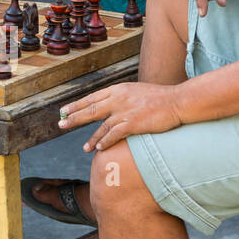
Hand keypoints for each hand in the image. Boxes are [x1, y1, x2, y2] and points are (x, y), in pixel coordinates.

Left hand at [58, 82, 184, 151]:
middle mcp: (119, 98)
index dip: (77, 105)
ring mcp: (125, 111)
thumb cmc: (160, 98)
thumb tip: (111, 106)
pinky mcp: (133, 123)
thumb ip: (122, 98)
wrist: (178, 101)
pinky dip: (105, 142)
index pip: (92, 97)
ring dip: (91, 139)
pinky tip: (100, 149)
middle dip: (74, 118)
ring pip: (101, 126)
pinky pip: (114, 135)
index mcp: (119, 89)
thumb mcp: (136, 92)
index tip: (64, 110)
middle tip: (60, 124)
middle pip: (91, 109)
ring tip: (84, 148)